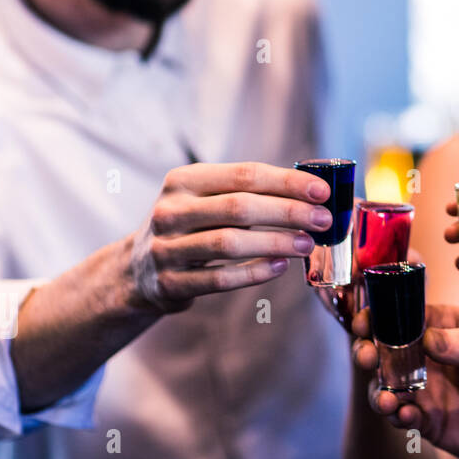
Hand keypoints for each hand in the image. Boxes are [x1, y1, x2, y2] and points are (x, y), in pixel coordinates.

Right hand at [124, 162, 331, 312]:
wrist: (136, 270)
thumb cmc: (191, 225)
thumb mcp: (206, 198)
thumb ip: (248, 192)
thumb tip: (312, 193)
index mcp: (184, 180)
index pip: (244, 175)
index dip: (287, 183)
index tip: (322, 192)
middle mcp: (171, 210)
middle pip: (239, 207)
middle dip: (289, 212)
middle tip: (323, 220)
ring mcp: (166, 248)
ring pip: (228, 243)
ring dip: (275, 243)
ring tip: (307, 244)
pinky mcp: (169, 283)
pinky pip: (218, 279)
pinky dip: (253, 273)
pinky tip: (280, 267)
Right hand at [350, 303, 458, 458]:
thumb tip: (428, 338)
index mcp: (447, 328)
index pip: (406, 313)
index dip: (381, 314)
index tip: (365, 320)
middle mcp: (430, 356)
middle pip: (386, 348)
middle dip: (367, 351)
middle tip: (366, 357)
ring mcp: (427, 388)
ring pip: (386, 384)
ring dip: (378, 390)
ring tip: (387, 400)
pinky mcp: (428, 420)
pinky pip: (402, 416)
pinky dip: (397, 416)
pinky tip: (407, 417)